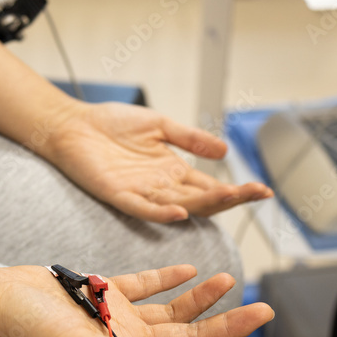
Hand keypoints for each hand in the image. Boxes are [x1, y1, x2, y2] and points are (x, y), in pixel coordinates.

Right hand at [0, 264, 273, 336]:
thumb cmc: (29, 331)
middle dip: (227, 326)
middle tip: (263, 310)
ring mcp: (116, 318)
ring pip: (173, 312)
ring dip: (202, 299)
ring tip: (230, 281)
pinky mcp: (103, 292)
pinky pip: (145, 287)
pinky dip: (168, 278)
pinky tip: (189, 269)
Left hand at [40, 102, 271, 222]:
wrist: (72, 125)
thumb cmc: (111, 124)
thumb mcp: (159, 125)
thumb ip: (191, 138)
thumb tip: (225, 151)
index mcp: (173, 171)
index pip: (212, 186)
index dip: (238, 191)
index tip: (264, 190)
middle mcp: (162, 187)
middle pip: (203, 199)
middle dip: (233, 197)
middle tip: (259, 193)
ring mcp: (141, 193)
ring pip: (181, 205)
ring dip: (206, 203)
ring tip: (232, 196)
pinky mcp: (118, 195)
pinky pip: (143, 208)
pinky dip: (162, 212)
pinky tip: (180, 212)